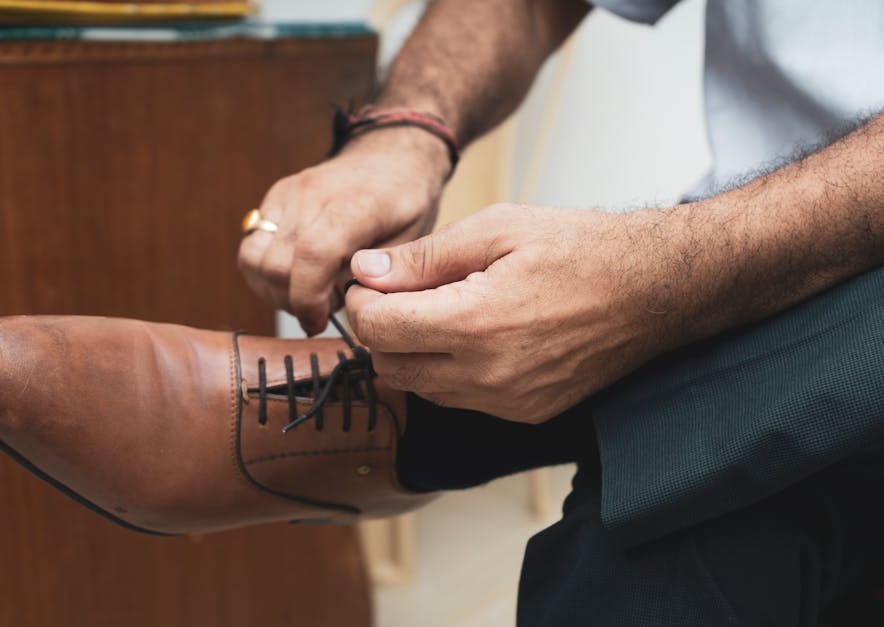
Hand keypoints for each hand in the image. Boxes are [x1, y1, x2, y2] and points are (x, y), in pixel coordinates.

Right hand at [238, 128, 448, 334]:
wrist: (389, 157)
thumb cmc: (405, 201)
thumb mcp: (415, 240)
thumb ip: (383, 275)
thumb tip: (354, 306)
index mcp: (356, 205)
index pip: (313, 254)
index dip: (308, 298)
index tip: (319, 321)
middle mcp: (313, 194)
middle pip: (275, 264)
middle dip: (292, 302)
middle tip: (319, 311)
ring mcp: (287, 194)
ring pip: (252, 259)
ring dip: (272, 291)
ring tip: (306, 296)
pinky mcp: (272, 199)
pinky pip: (250, 248)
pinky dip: (265, 275)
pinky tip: (295, 280)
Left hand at [344, 203, 681, 422]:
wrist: (653, 288)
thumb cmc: (579, 248)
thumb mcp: (497, 229)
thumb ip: (424, 257)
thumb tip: (366, 271)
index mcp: (475, 323)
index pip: (376, 330)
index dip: (361, 301)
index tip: (373, 279)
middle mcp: (487, 375)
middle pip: (388, 366)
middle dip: (380, 329)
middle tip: (400, 292)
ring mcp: (507, 402)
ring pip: (419, 387)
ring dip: (411, 352)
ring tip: (439, 310)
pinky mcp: (525, 413)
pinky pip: (458, 400)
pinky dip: (446, 371)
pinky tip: (471, 335)